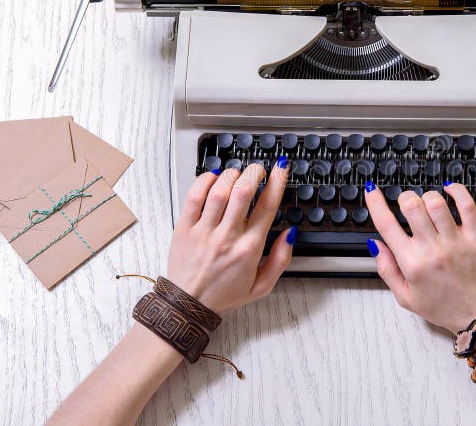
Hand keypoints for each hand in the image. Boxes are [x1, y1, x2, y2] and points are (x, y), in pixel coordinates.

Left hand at [166, 160, 295, 312]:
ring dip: (232, 174)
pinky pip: (194, 196)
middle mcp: (227, 237)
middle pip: (244, 191)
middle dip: (255, 172)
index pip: (267, 206)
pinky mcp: (184, 228)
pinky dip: (205, 180)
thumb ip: (281, 260)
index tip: (281, 169)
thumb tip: (290, 234)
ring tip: (237, 174)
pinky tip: (213, 178)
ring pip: (220, 189)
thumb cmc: (224, 294)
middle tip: (258, 169)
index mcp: (250, 249)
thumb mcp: (262, 286)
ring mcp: (204, 231)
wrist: (188, 305)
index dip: (277, 182)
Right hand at [364, 182, 475, 332]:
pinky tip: (450, 190)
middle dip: (405, 198)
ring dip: (428, 197)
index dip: (375, 203)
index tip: (372, 191)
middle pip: (411, 205)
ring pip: (436, 202)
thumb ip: (387, 269)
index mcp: (412, 263)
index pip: (386, 225)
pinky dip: (456, 191)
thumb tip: (375, 244)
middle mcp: (432, 250)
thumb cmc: (443, 306)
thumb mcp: (405, 297)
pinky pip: (466, 205)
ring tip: (429, 205)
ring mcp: (455, 242)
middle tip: (407, 203)